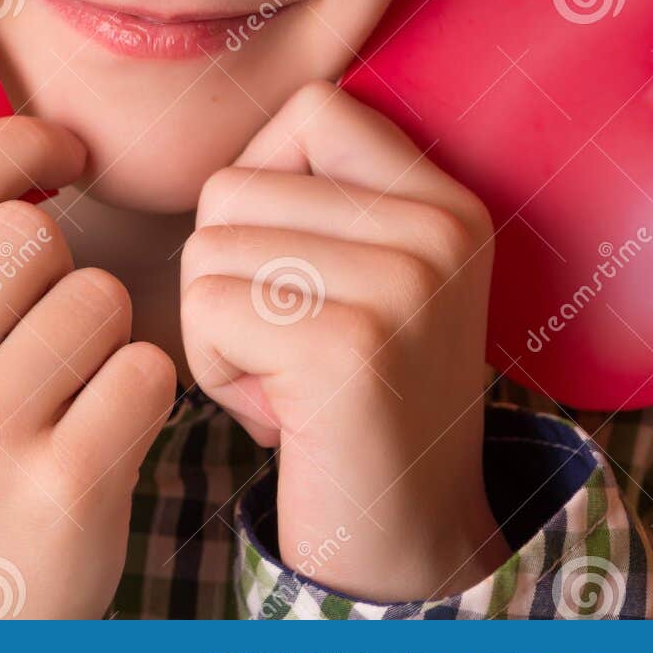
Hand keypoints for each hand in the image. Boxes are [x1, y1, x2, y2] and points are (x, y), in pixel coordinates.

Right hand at [0, 117, 176, 618]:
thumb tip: (27, 138)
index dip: (23, 142)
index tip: (63, 152)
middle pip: (31, 232)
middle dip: (58, 263)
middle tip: (43, 320)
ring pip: (99, 297)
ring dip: (104, 333)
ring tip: (66, 388)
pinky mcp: (62, 489)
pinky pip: (147, 370)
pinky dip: (142, 392)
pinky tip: (102, 430)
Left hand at [180, 80, 506, 603]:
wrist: (406, 543)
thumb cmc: (357, 400)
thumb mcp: (371, 275)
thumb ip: (323, 195)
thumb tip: (229, 130)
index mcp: (446, 202)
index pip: (313, 108)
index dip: (265, 178)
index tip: (291, 262)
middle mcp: (437, 229)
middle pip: (235, 185)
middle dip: (227, 273)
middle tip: (288, 347)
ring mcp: (400, 284)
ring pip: (208, 247)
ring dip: (216, 328)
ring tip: (284, 380)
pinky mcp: (346, 345)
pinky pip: (206, 309)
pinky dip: (215, 370)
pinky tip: (276, 416)